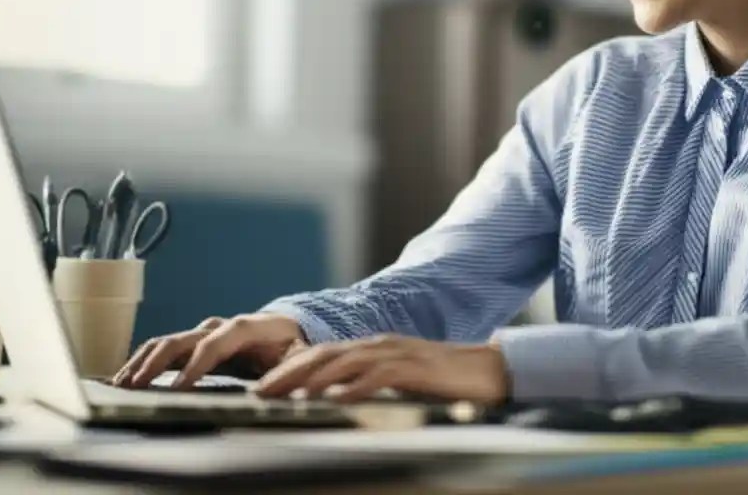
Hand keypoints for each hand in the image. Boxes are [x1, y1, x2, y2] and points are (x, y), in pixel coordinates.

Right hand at [112, 314, 305, 388]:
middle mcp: (219, 327)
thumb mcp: (300, 356)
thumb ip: (292, 368)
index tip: (179, 389)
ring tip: (121, 384)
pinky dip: (143, 362)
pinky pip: (164, 349)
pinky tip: (125, 378)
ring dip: (143, 362)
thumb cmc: (293, 345)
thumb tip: (279, 386)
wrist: (286, 328)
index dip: (197, 364)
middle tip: (136, 386)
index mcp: (246, 327)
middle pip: (183, 340)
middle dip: (157, 363)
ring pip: (167, 342)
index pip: (217, 342)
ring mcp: (204, 333)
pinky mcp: (194, 343)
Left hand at [254, 335, 509, 404]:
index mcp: (371, 348)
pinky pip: (379, 377)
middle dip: (288, 372)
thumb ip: (368, 386)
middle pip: (323, 355)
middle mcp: (378, 345)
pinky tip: (337, 399)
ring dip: (311, 378)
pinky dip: (355, 387)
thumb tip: (333, 402)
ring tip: (287, 396)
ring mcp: (396, 354)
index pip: (320, 355)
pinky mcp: (415, 369)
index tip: (262, 386)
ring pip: (344, 362)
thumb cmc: (442, 382)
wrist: (488, 370)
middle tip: (260, 391)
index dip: (288, 369)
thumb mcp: (397, 382)